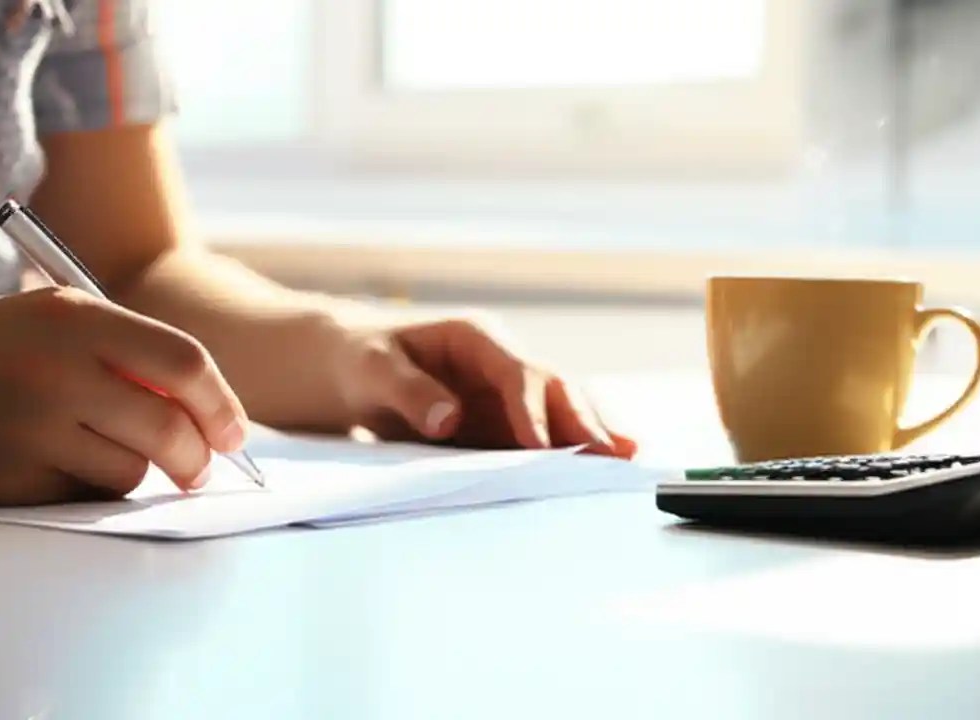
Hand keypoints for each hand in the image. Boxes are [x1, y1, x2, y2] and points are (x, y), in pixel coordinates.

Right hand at [0, 288, 249, 505]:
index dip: (221, 404)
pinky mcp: (10, 478)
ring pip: (133, 470)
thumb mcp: (56, 325)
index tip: (234, 432)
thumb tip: (212, 416)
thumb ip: (132, 356)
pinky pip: (87, 497)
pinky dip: (92, 490)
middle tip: (200, 469)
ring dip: (138, 473)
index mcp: (75, 317)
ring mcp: (29, 426)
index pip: (184, 362)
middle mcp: (55, 368)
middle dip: (198, 457)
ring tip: (105, 454)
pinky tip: (59, 467)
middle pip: (169, 427)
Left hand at [333, 316, 635, 457]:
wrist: (352, 368)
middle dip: (582, 420)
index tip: (541, 446)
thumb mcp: (370, 370)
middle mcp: (504, 362)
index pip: (516, 372)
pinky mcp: (507, 422)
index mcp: (476, 339)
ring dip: (592, 433)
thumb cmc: (360, 360)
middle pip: (554, 388)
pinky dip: (577, 447)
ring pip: (562, 409)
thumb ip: (408, 392)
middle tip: (609, 455)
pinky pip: (548, 434)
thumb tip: (449, 420)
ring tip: (626, 460)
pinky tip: (611, 461)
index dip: (532, 409)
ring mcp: (510, 394)